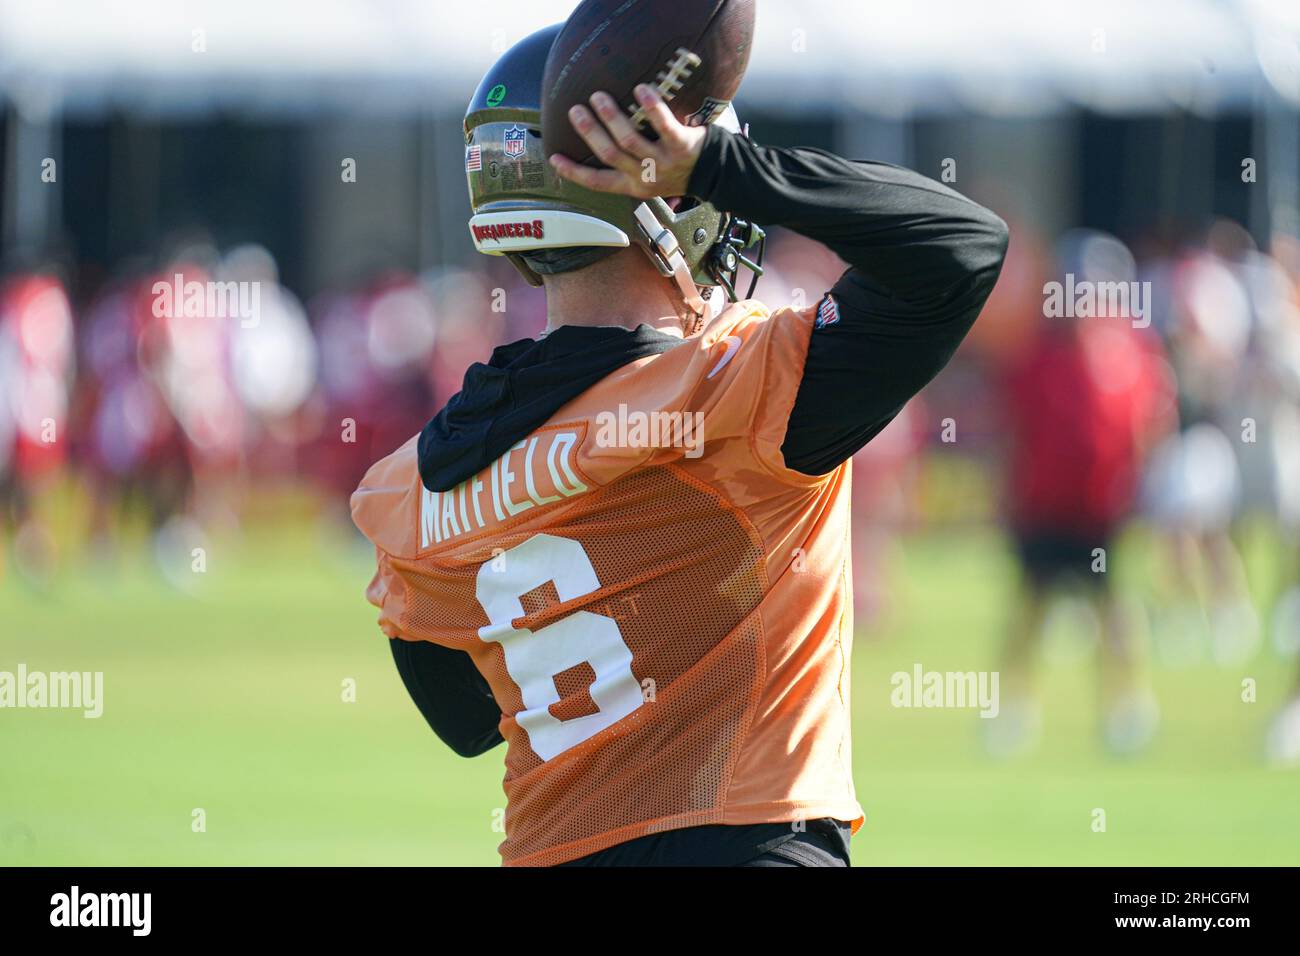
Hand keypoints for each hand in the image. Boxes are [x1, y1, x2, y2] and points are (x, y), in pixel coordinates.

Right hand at [549, 84, 705, 199]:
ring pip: (630, 141)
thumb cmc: (677, 170)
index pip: (598, 183)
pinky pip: (664, 126)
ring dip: (612, 117)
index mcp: (633, 187)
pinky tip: (641, 90)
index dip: (574, 172)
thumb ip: (628, 167)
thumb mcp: (649, 179)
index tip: (554, 157)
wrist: (715, 174)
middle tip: (575, 110)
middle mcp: (645, 177)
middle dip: (590, 132)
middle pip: (610, 155)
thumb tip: (599, 143)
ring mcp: (664, 162)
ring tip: (599, 97)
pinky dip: (651, 108)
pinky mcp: (682, 146)